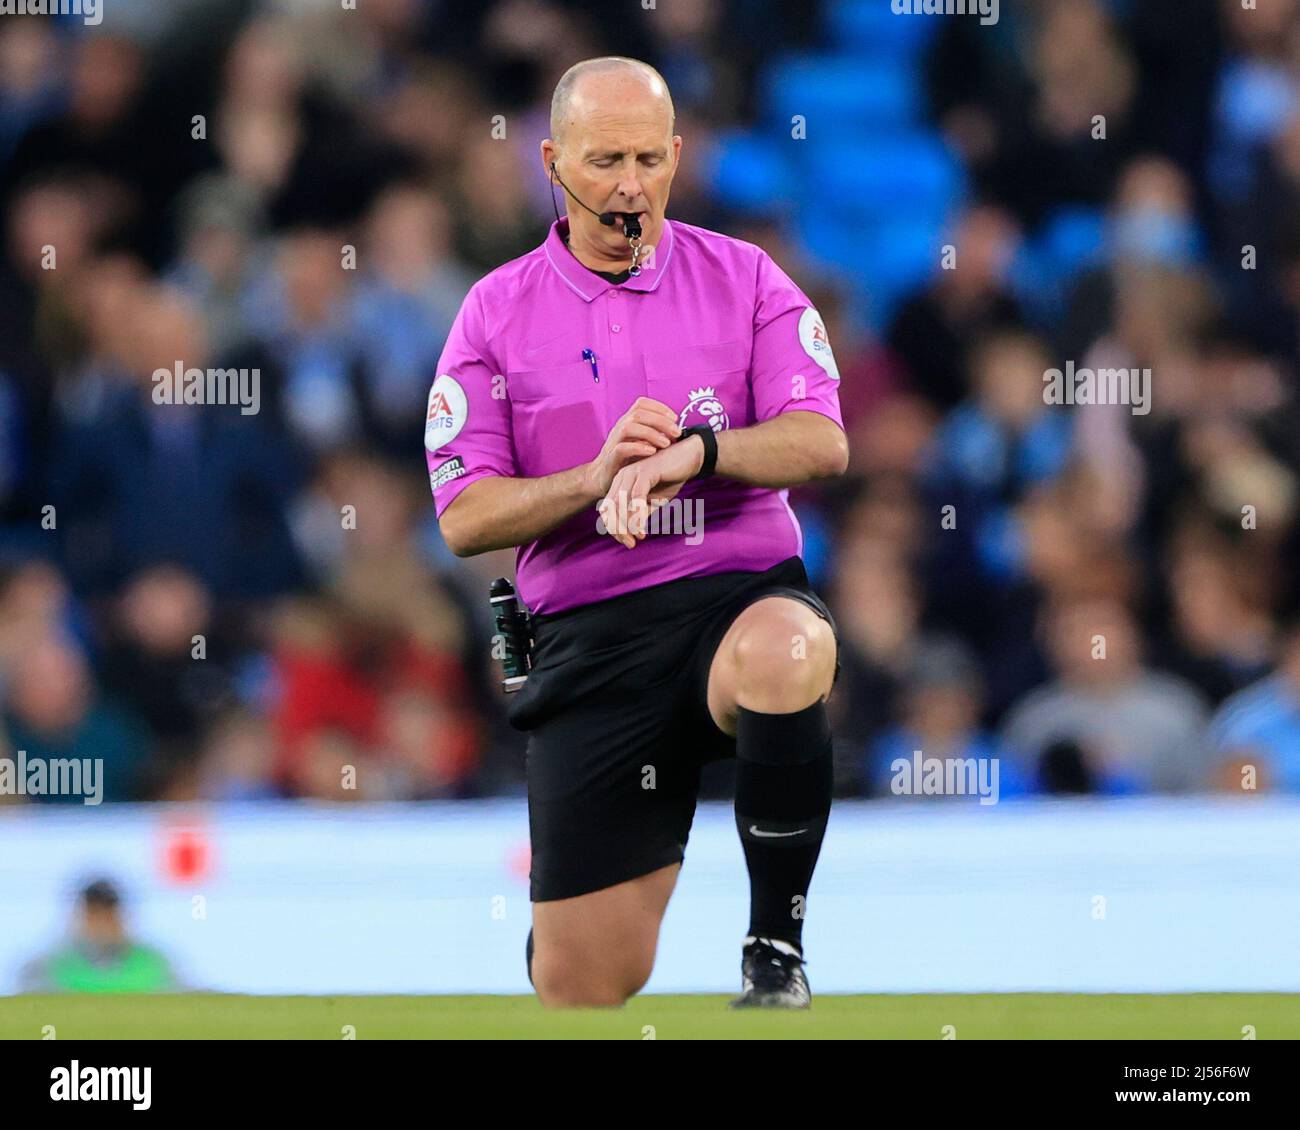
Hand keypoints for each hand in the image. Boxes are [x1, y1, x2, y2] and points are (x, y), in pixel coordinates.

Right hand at [584, 397, 681, 497]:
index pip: (642, 404)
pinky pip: (622, 448)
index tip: (675, 418)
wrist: (603, 477)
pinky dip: (638, 448)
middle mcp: (620, 428)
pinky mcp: (611, 458)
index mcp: (628, 421)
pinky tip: (652, 452)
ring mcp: (614, 442)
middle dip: (661, 421)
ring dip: (651, 433)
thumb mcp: (641, 442)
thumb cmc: (627, 460)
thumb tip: (677, 432)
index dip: (660, 407)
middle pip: (639, 413)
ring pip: (629, 427)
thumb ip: (655, 435)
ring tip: (666, 443)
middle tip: (676, 432)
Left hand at [597, 433, 705, 547]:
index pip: (607, 509)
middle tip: (631, 544)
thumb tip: (634, 531)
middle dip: (617, 529)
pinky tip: (642, 528)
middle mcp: (622, 477)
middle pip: (609, 508)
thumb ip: (642, 513)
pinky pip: (636, 497)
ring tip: (638, 537)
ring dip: (627, 525)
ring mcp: (631, 473)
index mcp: (620, 483)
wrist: (689, 458)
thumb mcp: (654, 501)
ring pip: (620, 504)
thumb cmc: (671, 479)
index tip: (627, 542)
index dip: (613, 528)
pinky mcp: (645, 472)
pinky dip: (637, 515)